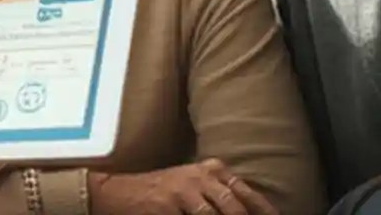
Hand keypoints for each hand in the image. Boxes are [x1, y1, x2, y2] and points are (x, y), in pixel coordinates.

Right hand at [91, 159, 276, 214]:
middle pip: (234, 207)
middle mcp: (199, 177)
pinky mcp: (166, 207)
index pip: (246, 193)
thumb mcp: (191, 185)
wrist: (116, 193)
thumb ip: (219, 194)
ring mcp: (182, 192)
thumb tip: (248, 211)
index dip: (264, 211)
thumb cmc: (158, 193)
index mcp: (211, 170)